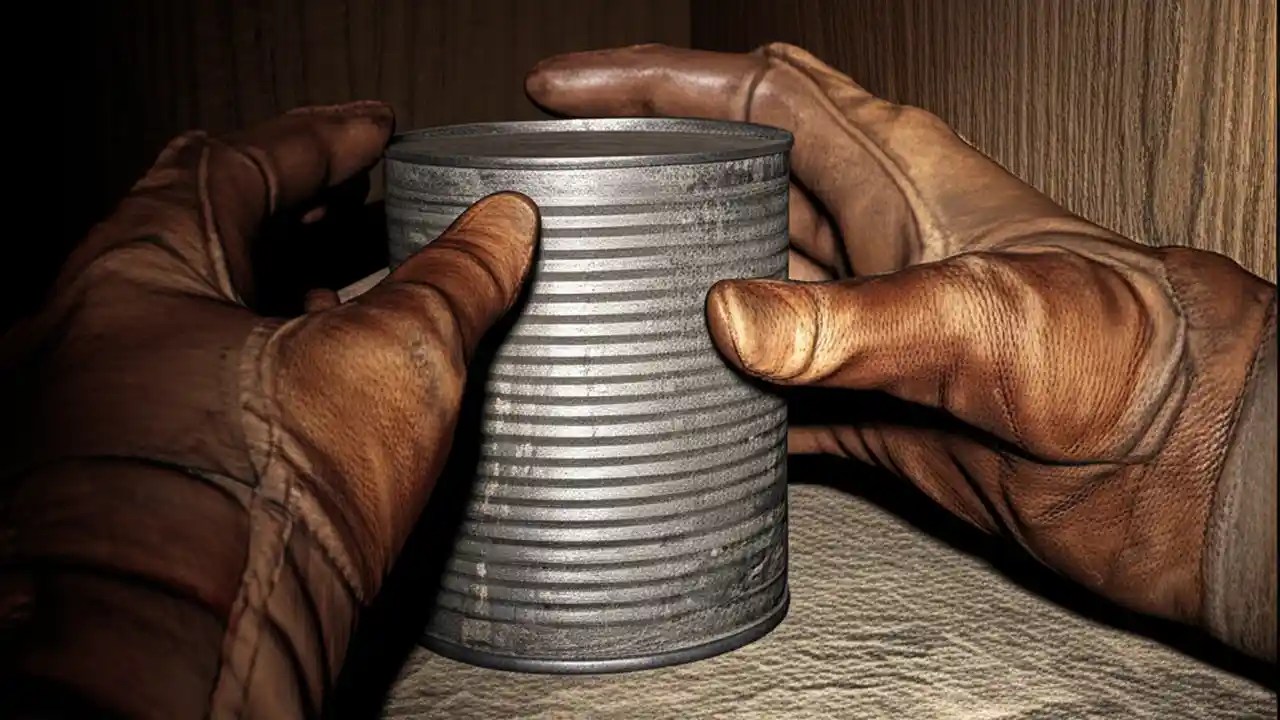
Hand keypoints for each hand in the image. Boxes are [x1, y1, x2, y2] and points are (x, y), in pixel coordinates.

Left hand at [2, 103, 536, 715]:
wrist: (179, 669)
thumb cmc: (250, 516)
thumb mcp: (392, 364)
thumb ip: (454, 279)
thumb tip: (504, 224)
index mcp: (138, 272)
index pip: (237, 163)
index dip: (323, 140)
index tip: (370, 132)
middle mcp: (89, 338)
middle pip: (203, 240)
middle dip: (294, 216)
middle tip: (363, 206)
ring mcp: (92, 419)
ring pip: (195, 322)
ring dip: (277, 300)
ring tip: (356, 300)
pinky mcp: (118, 493)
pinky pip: (192, 394)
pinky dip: (259, 372)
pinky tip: (316, 400)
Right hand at [526, 44, 1275, 658]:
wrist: (1178, 463)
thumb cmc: (1122, 354)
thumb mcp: (984, 317)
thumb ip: (852, 320)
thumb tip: (730, 319)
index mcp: (893, 177)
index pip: (754, 96)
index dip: (657, 81)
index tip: (568, 86)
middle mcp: (870, 240)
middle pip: (734, 181)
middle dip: (648, 170)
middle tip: (562, 185)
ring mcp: (866, 323)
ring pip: (742, 288)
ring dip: (673, 290)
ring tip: (590, 300)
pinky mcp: (871, 403)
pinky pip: (771, 393)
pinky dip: (721, 401)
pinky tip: (676, 413)